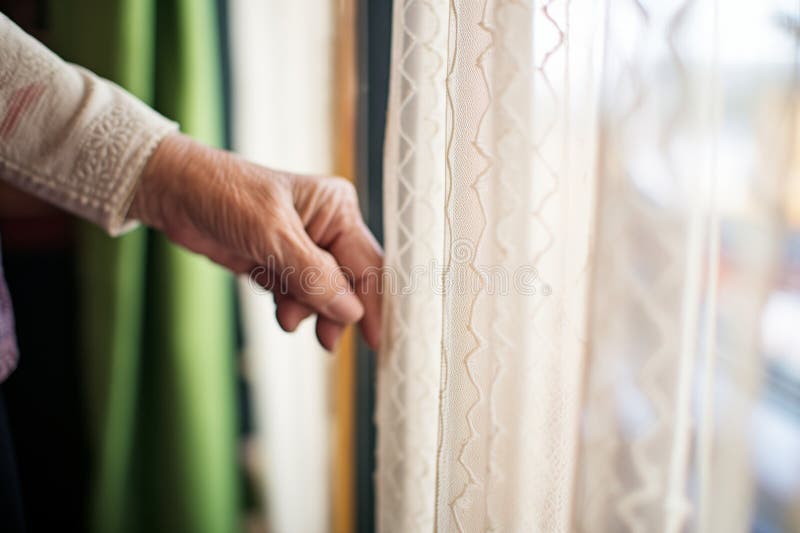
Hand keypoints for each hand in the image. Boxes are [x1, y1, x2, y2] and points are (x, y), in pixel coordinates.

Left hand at [130, 133, 381, 350]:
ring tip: (285, 313)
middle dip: (333, 310)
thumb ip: (314, 276)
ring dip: (307, 309)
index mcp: (336, 209)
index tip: (377, 340)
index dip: (375, 303)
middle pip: (349, 283)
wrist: (173, 194)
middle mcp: (326, 227)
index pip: (367, 263)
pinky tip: (279, 307)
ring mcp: (303, 247)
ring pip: (323, 294)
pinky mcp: (280, 262)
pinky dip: (290, 306)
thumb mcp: (272, 236)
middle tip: (325, 340)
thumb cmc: (224, 195)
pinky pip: (299, 295)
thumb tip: (352, 312)